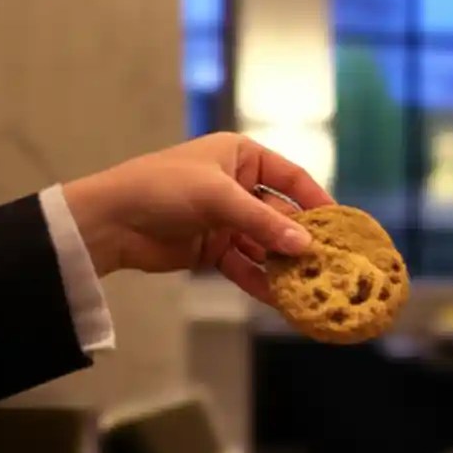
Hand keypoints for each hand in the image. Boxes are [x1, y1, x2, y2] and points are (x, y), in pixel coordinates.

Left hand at [61, 132, 333, 301]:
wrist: (110, 221)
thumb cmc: (162, 189)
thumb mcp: (217, 198)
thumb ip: (262, 224)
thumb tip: (306, 246)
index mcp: (241, 156)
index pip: (291, 176)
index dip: (317, 200)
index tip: (341, 225)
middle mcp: (238, 185)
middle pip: (281, 215)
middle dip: (301, 240)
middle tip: (330, 264)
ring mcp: (226, 219)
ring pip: (265, 244)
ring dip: (283, 265)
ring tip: (310, 286)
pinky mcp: (213, 249)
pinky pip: (245, 265)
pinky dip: (261, 280)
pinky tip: (280, 297)